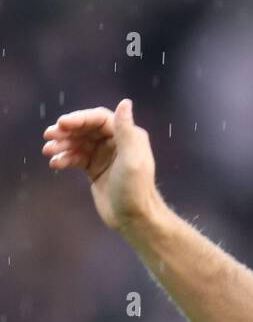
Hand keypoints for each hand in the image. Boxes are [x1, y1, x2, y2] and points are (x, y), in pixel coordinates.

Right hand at [42, 99, 159, 233]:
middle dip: (67, 131)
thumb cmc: (135, 190)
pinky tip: (55, 163)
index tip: (62, 124)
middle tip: (49, 136)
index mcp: (127, 136)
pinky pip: (76, 158)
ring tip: (48, 150)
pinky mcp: (95, 169)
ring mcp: (104, 156)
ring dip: (62, 144)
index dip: (79, 118)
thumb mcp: (132, 160)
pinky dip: (65, 159)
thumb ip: (126, 131)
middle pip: (86, 129)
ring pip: (79, 143)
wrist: (134, 220)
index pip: (99, 119)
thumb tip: (125, 102)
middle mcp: (116, 143)